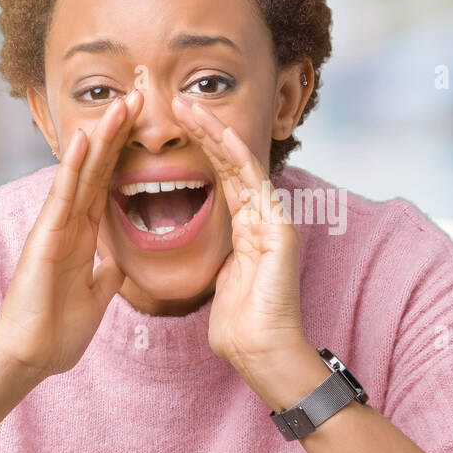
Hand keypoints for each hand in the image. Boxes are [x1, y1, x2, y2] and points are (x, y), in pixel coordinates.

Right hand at [0, 91, 142, 383]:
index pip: (108, 182)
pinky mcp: (44, 239)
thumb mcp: (97, 295)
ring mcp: (55, 227)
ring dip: (100, 137)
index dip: (125, 152)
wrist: (33, 356)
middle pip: (97, 168)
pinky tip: (82, 139)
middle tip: (140, 96)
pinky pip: (62, 197)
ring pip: (81, 173)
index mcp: (84, 234)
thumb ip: (107, 272)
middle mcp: (69, 223)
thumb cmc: (59, 328)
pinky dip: (71, 167)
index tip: (146, 123)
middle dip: (117, 132)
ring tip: (121, 104)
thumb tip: (119, 261)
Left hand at [172, 96, 316, 403]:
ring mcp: (273, 221)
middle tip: (178, 100)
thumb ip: (214, 258)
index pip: (221, 177)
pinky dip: (237, 156)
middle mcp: (262, 218)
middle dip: (206, 130)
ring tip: (189, 106)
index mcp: (246, 229)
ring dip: (216, 133)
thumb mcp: (216, 281)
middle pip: (231, 162)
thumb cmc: (239, 327)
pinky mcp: (279, 229)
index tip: (174, 125)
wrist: (261, 352)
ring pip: (242, 164)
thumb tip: (197, 252)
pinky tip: (220, 134)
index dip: (200, 148)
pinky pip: (256, 184)